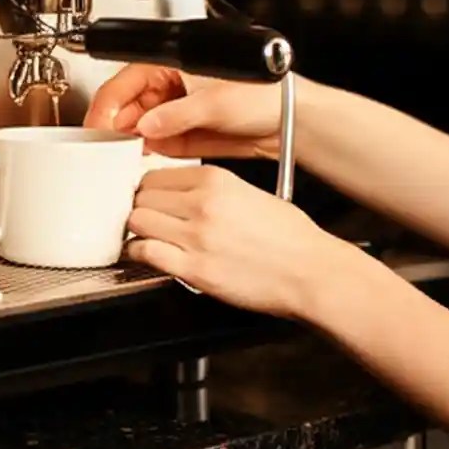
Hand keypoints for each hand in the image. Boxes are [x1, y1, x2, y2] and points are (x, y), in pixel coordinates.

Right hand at [83, 64, 283, 158]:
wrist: (293, 120)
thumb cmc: (266, 93)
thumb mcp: (215, 102)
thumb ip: (176, 116)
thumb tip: (145, 128)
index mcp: (172, 62)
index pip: (125, 81)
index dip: (108, 105)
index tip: (97, 126)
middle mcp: (170, 84)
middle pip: (127, 105)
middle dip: (115, 126)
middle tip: (105, 147)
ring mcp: (176, 109)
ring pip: (138, 125)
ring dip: (129, 141)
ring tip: (123, 155)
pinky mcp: (183, 132)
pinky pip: (155, 142)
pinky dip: (146, 152)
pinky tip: (141, 160)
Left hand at [126, 165, 362, 320]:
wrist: (312, 272)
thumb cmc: (290, 239)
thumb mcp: (250, 193)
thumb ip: (211, 190)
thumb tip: (179, 195)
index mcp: (216, 180)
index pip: (155, 176)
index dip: (147, 191)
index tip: (148, 200)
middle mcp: (202, 203)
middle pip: (141, 197)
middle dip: (139, 209)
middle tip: (145, 220)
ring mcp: (196, 236)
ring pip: (137, 221)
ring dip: (137, 231)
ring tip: (146, 237)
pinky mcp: (194, 268)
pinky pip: (145, 252)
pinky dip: (139, 253)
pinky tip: (147, 255)